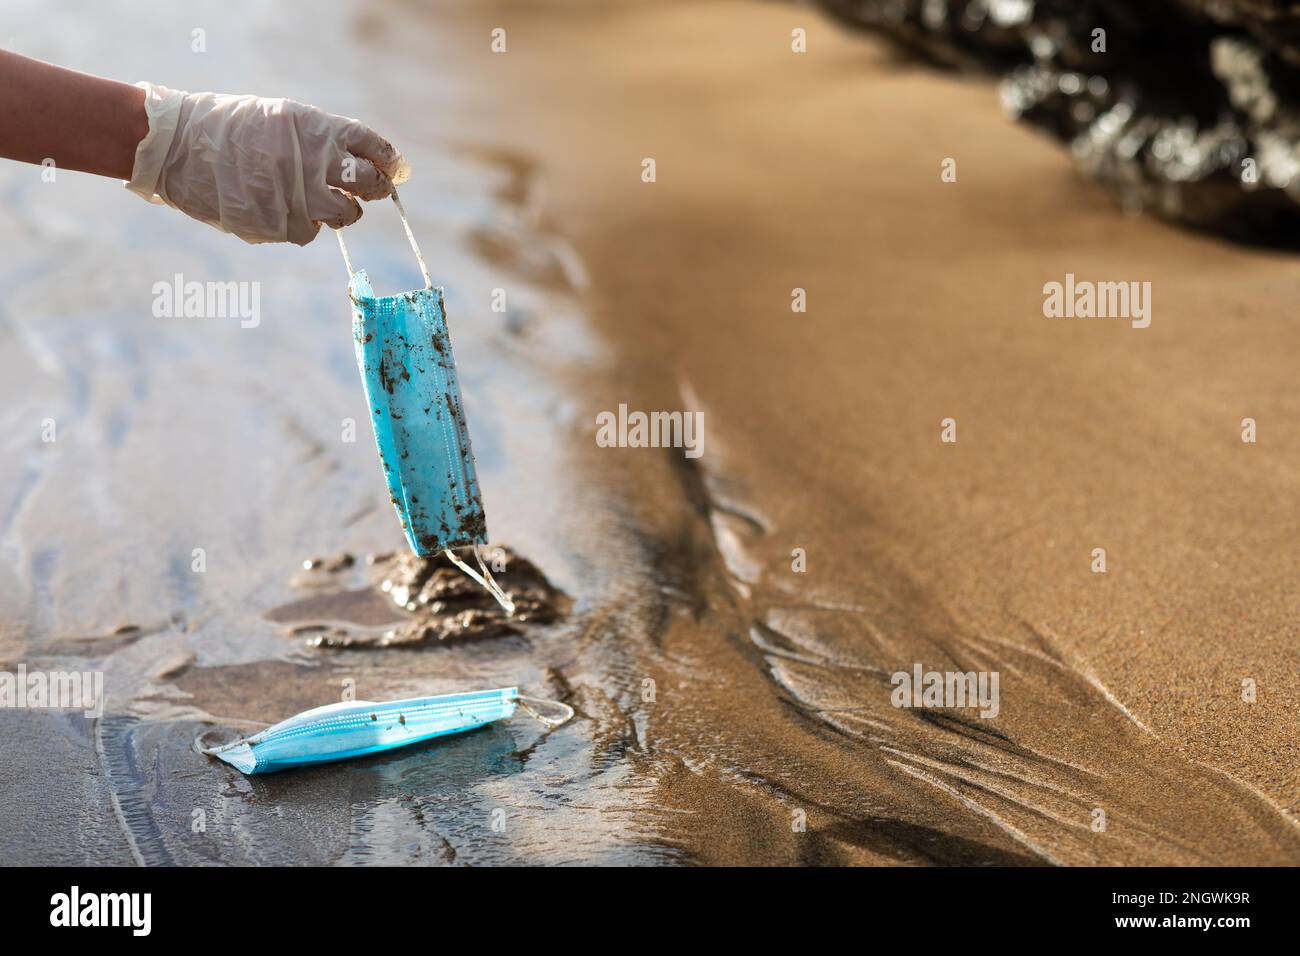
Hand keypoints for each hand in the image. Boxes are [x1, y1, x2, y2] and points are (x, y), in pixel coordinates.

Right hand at [127, 82, 410, 244]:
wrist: (177, 146)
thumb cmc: (231, 129)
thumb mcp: (282, 119)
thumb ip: (324, 140)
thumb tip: (369, 164)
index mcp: (318, 128)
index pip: (374, 147)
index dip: (389, 162)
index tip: (394, 170)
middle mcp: (316, 163)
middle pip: (370, 185)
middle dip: (377, 189)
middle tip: (372, 190)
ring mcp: (300, 197)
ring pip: (346, 215)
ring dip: (342, 212)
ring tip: (320, 200)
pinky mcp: (282, 225)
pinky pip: (309, 232)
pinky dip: (304, 224)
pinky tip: (281, 209)